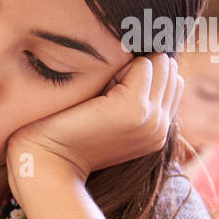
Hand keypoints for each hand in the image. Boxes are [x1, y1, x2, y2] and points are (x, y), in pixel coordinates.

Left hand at [6, 53, 183, 185]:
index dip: (141, 73)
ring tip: (100, 89)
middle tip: (103, 86)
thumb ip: (129, 95)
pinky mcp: (135, 109)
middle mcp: (160, 127)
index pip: (171, 80)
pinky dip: (118, 66)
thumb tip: (141, 58)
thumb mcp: (106, 115)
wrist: (47, 160)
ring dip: (128, 66)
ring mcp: (152, 119)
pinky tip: (96, 90)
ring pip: (159, 64)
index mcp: (156, 131)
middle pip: (168, 69)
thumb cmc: (65, 133)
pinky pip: (143, 65)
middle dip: (138, 66)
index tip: (109, 87)